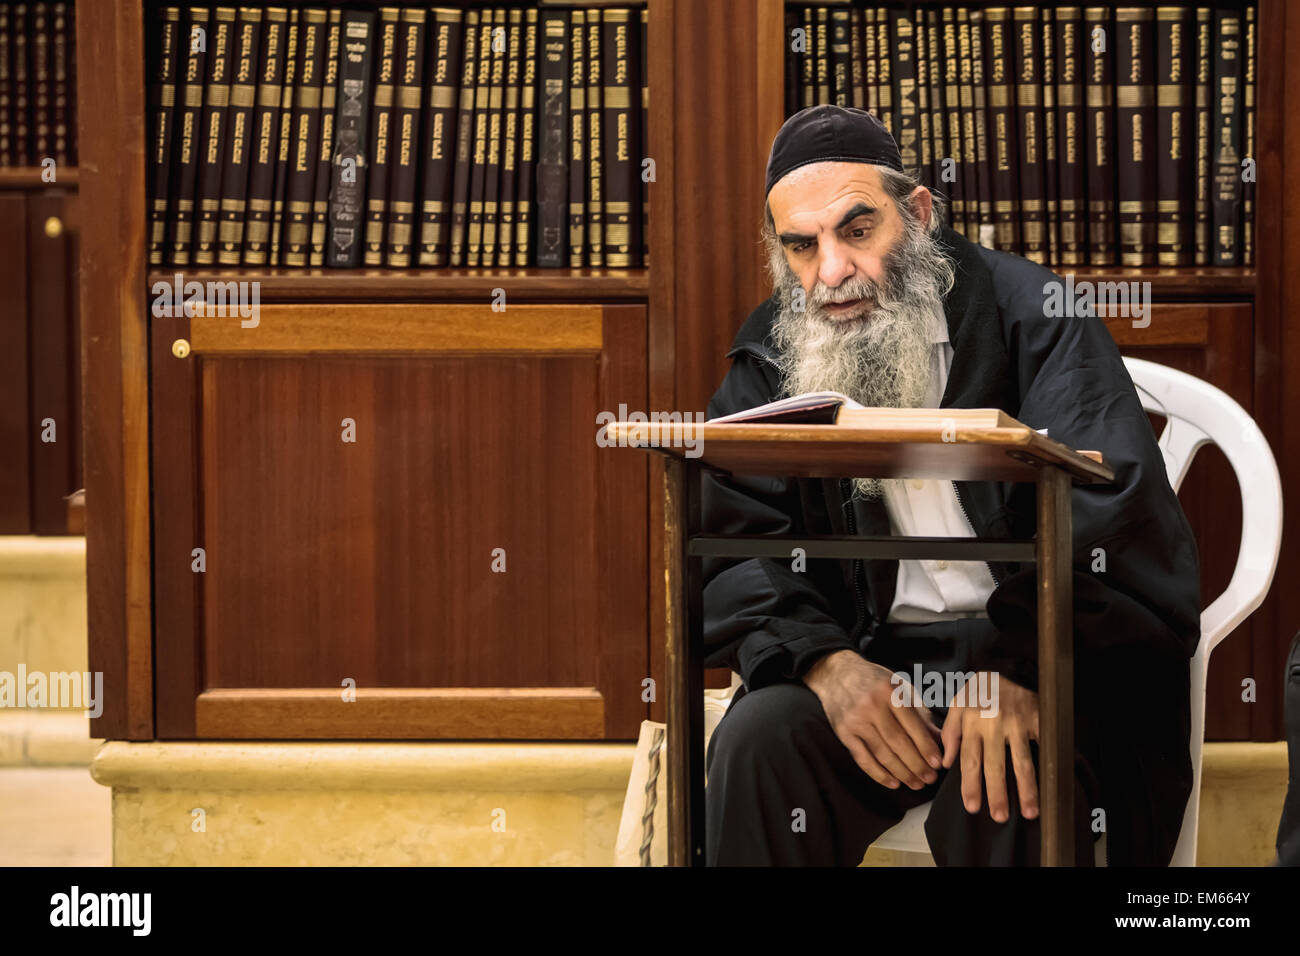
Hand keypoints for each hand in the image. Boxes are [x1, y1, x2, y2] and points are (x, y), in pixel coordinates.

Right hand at [802, 649, 942, 790]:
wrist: (837, 673)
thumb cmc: (873, 680)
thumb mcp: (899, 687)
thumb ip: (920, 712)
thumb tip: (940, 738)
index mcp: (890, 692)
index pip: (912, 726)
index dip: (926, 747)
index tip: (937, 763)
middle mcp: (872, 706)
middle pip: (898, 743)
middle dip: (917, 765)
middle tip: (930, 778)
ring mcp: (856, 720)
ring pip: (882, 754)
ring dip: (902, 773)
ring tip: (916, 783)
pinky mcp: (843, 732)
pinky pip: (863, 759)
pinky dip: (879, 774)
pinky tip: (893, 782)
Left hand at [940, 672, 1038, 822]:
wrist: (1007, 665)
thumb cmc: (979, 689)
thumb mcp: (957, 705)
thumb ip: (950, 733)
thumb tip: (945, 763)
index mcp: (972, 724)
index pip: (969, 761)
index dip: (970, 785)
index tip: (972, 807)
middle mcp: (993, 727)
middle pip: (995, 767)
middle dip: (997, 794)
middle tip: (999, 818)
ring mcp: (1017, 724)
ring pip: (1022, 762)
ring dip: (1026, 789)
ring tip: (1030, 812)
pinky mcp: (1037, 721)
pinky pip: (1043, 747)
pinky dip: (1048, 767)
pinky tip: (1052, 786)